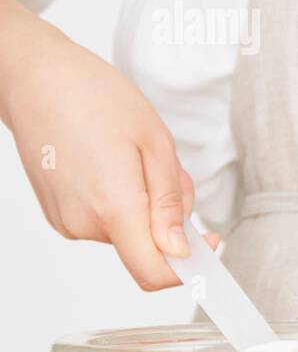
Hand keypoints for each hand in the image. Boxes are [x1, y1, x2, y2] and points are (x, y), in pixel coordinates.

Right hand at [0, 0, 216, 288]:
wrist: (35, 79)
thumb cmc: (96, 98)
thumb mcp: (155, 142)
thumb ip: (171, 202)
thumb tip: (181, 248)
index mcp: (113, 206)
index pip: (153, 272)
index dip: (188, 268)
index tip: (209, 243)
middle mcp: (84, 223)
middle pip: (146, 246)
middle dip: (171, 217)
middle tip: (168, 168)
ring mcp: (66, 221)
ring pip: (128, 231)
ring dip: (147, 204)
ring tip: (134, 156)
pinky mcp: (58, 213)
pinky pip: (105, 220)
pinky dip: (123, 200)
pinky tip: (113, 161)